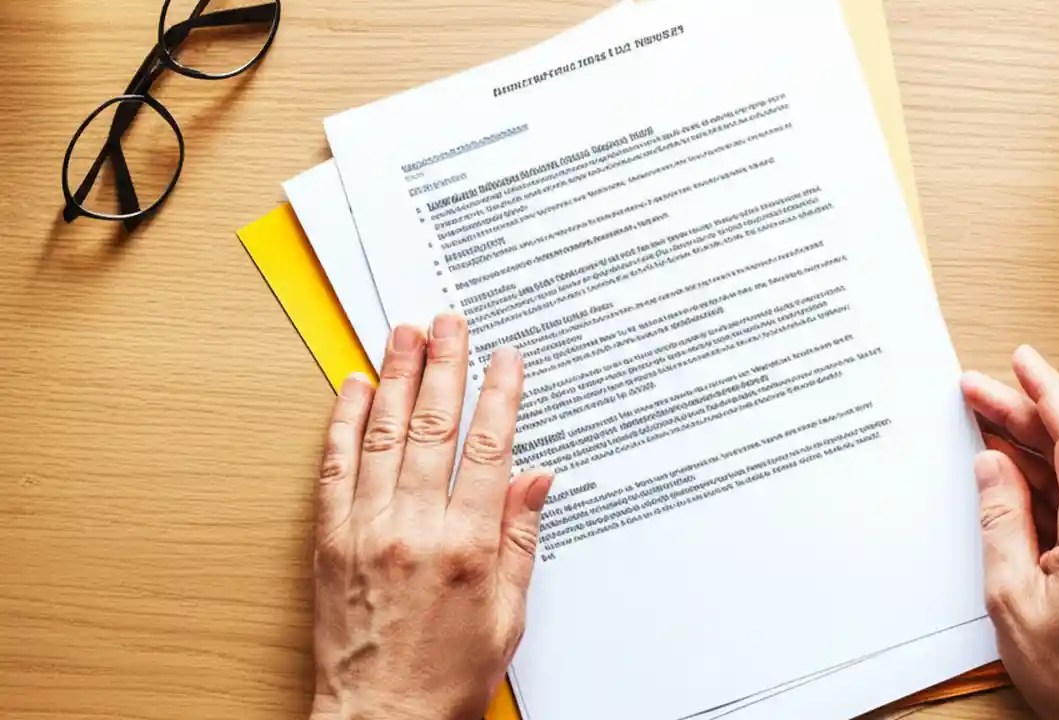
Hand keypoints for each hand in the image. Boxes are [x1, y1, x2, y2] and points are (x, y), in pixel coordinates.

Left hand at [310, 317, 552, 719]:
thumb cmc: (447, 678)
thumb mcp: (508, 616)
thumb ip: (520, 540)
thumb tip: (536, 479)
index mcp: (467, 547)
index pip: (489, 450)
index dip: (500, 396)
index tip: (506, 359)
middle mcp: (414, 528)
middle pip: (433, 427)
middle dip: (444, 366)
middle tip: (449, 321)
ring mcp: (365, 530)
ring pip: (381, 434)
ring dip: (394, 376)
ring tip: (403, 333)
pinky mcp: (329, 540)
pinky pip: (335, 467)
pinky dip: (342, 421)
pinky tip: (351, 387)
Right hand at [962, 347, 1058, 719]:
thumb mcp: (1011, 596)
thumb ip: (999, 521)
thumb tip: (991, 466)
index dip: (1048, 391)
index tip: (1020, 361)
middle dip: (1023, 412)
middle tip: (973, 391)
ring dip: (1032, 441)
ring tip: (983, 420)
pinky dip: (1047, 472)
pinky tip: (1012, 466)